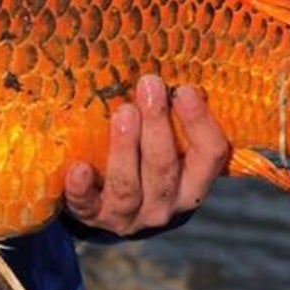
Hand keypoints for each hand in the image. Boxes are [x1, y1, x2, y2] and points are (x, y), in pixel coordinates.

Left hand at [64, 74, 227, 235]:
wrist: (109, 207)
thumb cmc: (143, 162)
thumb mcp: (167, 146)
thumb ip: (171, 118)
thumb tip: (163, 72)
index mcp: (191, 184)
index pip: (210, 156)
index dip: (200, 123)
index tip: (185, 89)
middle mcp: (165, 206)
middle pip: (164, 168)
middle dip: (157, 125)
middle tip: (149, 86)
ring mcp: (128, 216)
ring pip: (128, 187)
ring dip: (125, 149)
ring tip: (123, 114)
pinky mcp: (93, 218)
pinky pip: (87, 205)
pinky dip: (81, 187)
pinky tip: (79, 167)